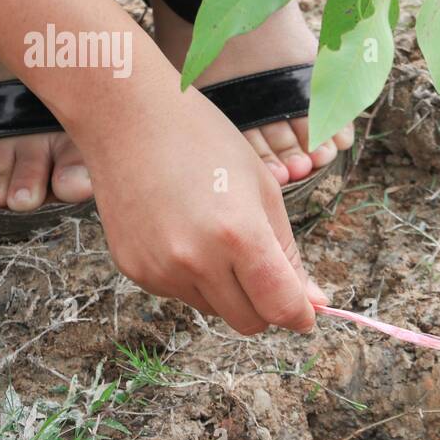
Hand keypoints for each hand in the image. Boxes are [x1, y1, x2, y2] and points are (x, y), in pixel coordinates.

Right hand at [78, 84, 327, 334]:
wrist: (127, 118)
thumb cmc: (205, 141)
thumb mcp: (264, 190)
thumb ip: (288, 253)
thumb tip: (311, 302)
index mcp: (239, 235)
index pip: (280, 307)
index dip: (300, 314)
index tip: (308, 311)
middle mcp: (196, 261)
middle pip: (248, 322)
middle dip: (266, 306)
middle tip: (267, 271)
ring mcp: (160, 269)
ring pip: (214, 309)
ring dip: (227, 289)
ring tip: (216, 235)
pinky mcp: (134, 271)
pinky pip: (180, 293)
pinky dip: (193, 277)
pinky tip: (184, 231)